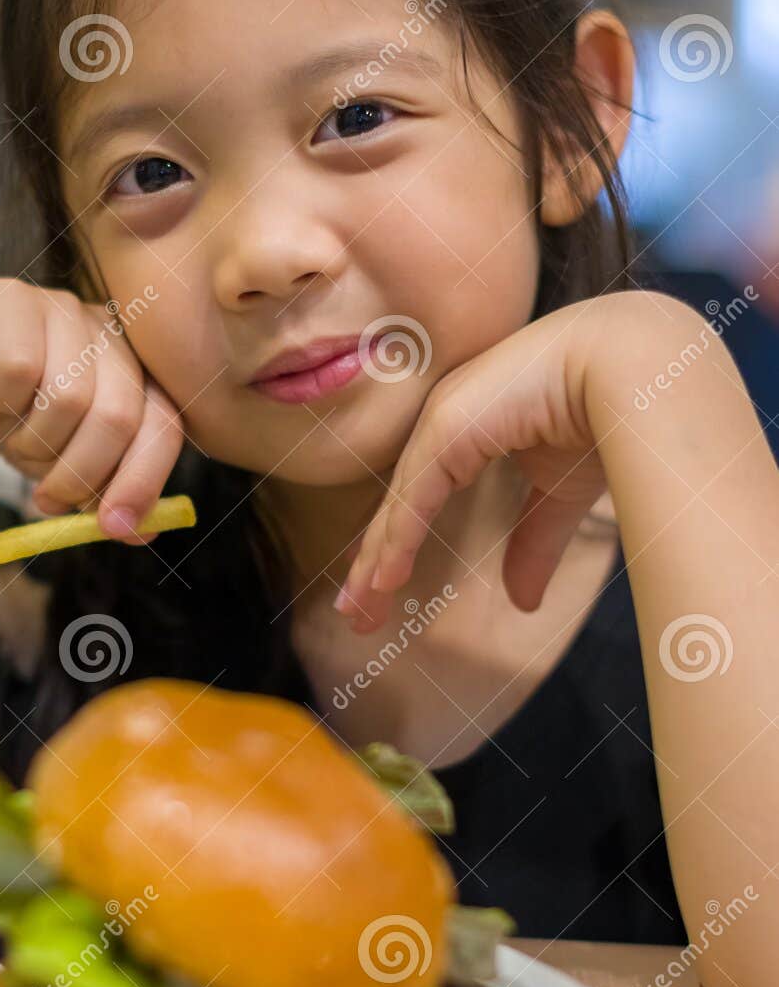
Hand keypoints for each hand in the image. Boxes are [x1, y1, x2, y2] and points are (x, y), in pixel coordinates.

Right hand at [0, 278, 183, 542]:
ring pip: (67, 398)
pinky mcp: (14, 301)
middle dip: (79, 474)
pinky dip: (1, 402)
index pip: (164, 428)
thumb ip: (107, 496)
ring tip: (17, 439)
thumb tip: (143, 533)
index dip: (141, 482)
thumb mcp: (68, 467)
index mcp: (142, 375)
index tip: (112, 528)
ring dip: (33, 442)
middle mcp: (113, 336)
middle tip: (48, 497)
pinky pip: (19, 369)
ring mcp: (65, 310)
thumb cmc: (23, 424)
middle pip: (118, 416)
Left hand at [333, 297, 623, 629]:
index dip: (396, 547)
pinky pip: (416, 494)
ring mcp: (443, 421)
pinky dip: (399, 539)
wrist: (632, 371)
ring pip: (400, 505)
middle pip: (399, 506)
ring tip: (357, 612)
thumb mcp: (560, 496)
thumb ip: (534, 544)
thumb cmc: (605, 415)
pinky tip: (383, 579)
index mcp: (467, 430)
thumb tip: (522, 604)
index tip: (378, 593)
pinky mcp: (448, 426)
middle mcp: (445, 423)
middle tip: (354, 615)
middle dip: (373, 563)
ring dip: (375, 562)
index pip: (418, 500)